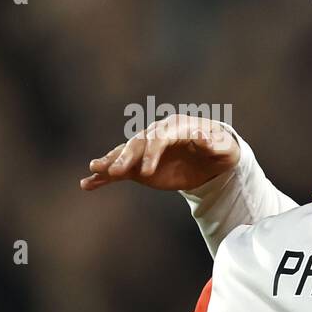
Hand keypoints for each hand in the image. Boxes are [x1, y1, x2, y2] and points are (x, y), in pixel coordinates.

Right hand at [80, 115, 240, 191]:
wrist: (214, 156)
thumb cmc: (221, 150)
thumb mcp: (223, 148)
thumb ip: (213, 143)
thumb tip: (204, 135)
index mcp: (176, 127)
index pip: (159, 138)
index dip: (152, 154)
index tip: (148, 172)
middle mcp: (156, 134)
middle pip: (138, 144)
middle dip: (126, 158)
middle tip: (116, 172)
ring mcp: (146, 150)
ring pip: (125, 154)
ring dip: (109, 162)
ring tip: (93, 169)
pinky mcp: (141, 165)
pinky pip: (121, 170)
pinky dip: (104, 177)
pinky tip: (87, 184)